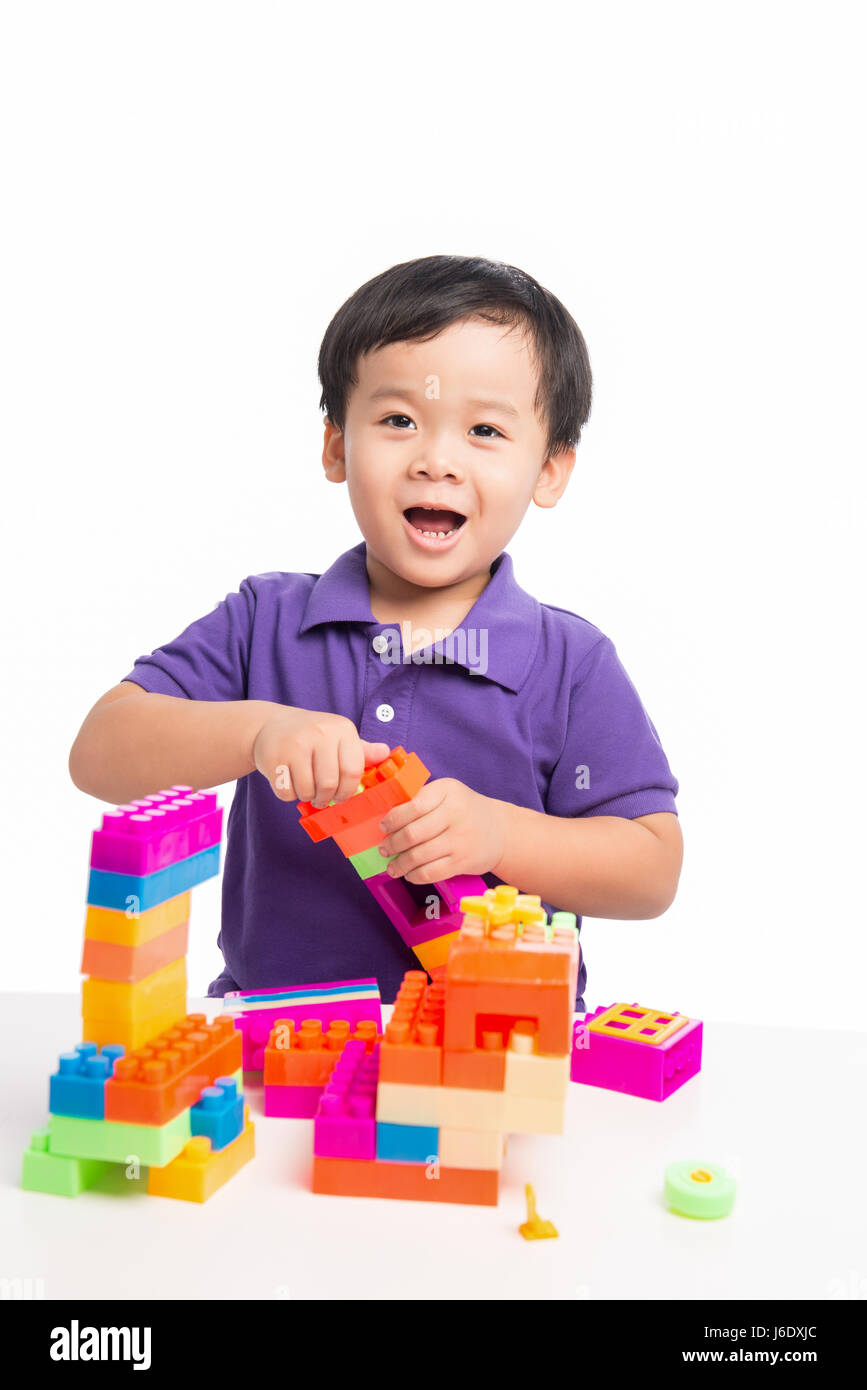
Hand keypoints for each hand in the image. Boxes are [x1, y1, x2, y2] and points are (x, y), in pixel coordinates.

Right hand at [252, 706, 389, 807]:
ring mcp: (295, 745)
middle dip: (327, 798)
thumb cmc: (312, 736)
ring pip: (308, 791)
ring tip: (307, 788)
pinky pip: (287, 792)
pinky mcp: (273, 758)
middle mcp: (319, 733)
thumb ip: (362, 750)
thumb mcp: (339, 736)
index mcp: (341, 729)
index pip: (353, 770)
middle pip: (329, 784)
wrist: (270, 725)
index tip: (343, 795)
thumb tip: (385, 754)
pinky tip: (290, 782)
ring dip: (308, 797)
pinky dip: (289, 795)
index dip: (349, 790)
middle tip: (323, 798)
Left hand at [377, 778, 508, 883]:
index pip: (414, 806)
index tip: (383, 826)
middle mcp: (455, 814)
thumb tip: (386, 817)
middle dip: (392, 844)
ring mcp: (460, 839)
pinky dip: (415, 876)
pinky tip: (409, 874)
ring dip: (399, 864)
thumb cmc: (465, 811)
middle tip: (384, 848)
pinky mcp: (463, 862)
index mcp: (448, 791)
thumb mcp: (448, 794)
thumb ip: (421, 800)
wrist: (500, 831)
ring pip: (419, 856)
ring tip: (392, 866)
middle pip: (413, 833)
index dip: (393, 819)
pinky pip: (431, 873)